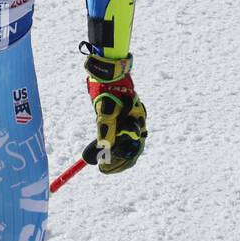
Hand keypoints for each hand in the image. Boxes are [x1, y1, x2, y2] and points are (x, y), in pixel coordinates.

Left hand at [82, 50, 147, 173]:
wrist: (109, 70)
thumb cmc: (108, 89)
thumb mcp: (106, 112)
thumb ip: (106, 132)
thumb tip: (104, 153)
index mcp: (137, 122)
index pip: (132, 151)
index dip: (119, 163)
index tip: (105, 170)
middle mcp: (136, 122)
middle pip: (130, 149)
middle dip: (117, 160)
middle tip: (103, 168)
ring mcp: (130, 118)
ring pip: (125, 142)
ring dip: (115, 152)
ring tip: (103, 160)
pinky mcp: (123, 114)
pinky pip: (120, 133)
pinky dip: (113, 141)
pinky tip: (104, 147)